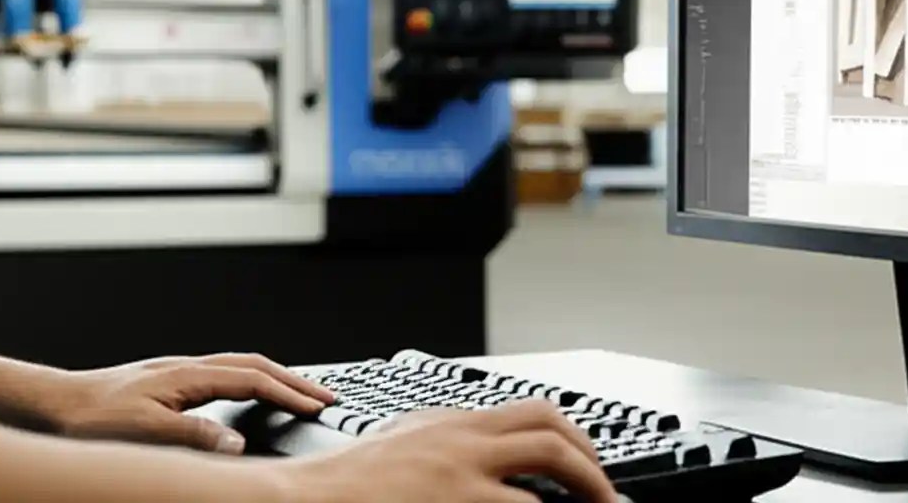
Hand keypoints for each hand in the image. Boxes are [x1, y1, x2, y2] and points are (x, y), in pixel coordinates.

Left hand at [54, 354, 333, 454]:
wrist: (56, 403)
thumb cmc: (93, 416)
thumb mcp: (145, 431)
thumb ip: (194, 436)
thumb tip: (238, 443)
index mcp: (189, 374)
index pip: (253, 380)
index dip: (289, 393)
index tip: (316, 407)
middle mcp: (188, 366)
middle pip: (255, 365)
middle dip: (294, 379)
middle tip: (325, 397)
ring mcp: (181, 370)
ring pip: (242, 366)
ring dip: (276, 377)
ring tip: (300, 391)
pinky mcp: (172, 380)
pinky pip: (226, 373)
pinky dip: (253, 380)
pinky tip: (252, 394)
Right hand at [280, 400, 615, 502]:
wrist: (302, 498)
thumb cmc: (344, 482)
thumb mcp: (400, 443)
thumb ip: (441, 441)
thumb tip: (474, 450)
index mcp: (453, 424)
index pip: (530, 414)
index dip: (570, 438)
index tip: (585, 463)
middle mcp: (464, 439)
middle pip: (550, 429)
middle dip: (590, 460)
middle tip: (605, 491)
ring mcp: (463, 473)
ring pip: (550, 461)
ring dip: (587, 486)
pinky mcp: (457, 501)